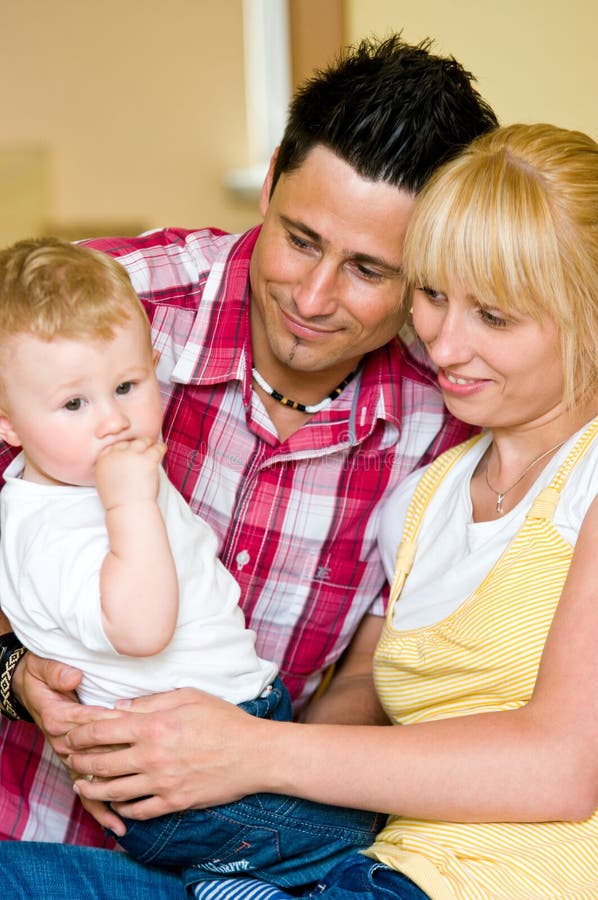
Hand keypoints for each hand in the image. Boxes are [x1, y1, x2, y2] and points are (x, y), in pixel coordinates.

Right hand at [13, 652, 125, 833]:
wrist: (31, 688)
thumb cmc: (42, 677)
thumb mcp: (45, 669)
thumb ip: (58, 672)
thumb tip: (73, 677)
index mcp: (60, 718)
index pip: (90, 725)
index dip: (112, 726)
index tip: (136, 730)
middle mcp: (64, 743)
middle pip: (95, 756)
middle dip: (121, 763)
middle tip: (149, 770)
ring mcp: (70, 758)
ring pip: (91, 780)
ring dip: (111, 797)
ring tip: (129, 816)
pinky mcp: (76, 765)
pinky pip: (87, 792)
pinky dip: (101, 809)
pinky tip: (117, 825)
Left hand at [68, 688, 268, 819]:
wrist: (254, 754)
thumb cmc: (225, 720)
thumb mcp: (189, 697)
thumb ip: (151, 702)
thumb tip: (119, 707)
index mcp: (154, 726)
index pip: (103, 730)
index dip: (80, 733)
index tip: (71, 734)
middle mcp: (152, 756)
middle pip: (101, 763)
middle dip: (79, 762)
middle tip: (70, 760)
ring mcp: (162, 783)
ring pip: (113, 791)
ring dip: (92, 789)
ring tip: (81, 785)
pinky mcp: (174, 802)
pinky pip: (138, 811)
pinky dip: (121, 809)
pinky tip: (115, 804)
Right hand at [95, 438, 165, 510]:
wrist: (128, 509)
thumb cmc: (118, 500)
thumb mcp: (104, 481)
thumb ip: (109, 467)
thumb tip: (120, 460)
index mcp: (103, 460)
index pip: (114, 446)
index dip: (124, 448)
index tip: (130, 452)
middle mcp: (116, 454)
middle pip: (129, 443)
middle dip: (137, 445)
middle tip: (144, 448)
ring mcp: (132, 456)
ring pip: (143, 441)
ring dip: (149, 444)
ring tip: (154, 447)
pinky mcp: (147, 459)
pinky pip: (157, 448)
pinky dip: (161, 448)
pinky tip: (162, 450)